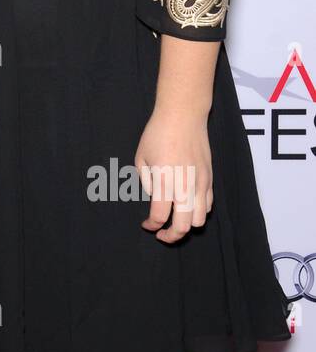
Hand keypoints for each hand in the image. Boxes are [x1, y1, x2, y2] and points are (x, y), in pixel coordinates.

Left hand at [135, 108, 211, 242]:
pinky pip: (208, 205)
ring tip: (175, 219)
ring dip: (186, 224)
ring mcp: (201, 183)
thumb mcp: (141, 158)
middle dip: (171, 236)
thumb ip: (147, 183)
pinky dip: (197, 212)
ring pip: (199, 220)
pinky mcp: (210, 178)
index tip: (146, 225)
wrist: (183, 116)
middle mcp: (185, 186)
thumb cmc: (158, 134)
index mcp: (164, 182)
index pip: (160, 217)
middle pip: (183, 227)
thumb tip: (155, 198)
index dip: (151, 226)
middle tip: (161, 233)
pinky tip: (187, 205)